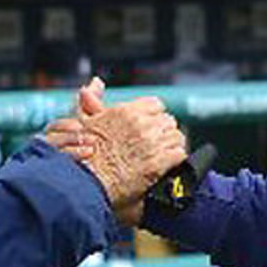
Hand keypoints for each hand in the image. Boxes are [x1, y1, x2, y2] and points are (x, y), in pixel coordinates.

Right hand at [45, 78, 185, 223]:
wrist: (90, 184)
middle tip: (155, 143)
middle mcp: (141, 124)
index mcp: (126, 112)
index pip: (156, 104)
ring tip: (161, 154)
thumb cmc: (85, 156)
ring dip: (171, 145)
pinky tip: (166, 165)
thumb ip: (92, 101)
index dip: (154, 116)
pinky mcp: (160, 162)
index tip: (149, 126)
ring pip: (177, 136)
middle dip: (163, 131)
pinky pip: (180, 153)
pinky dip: (175, 160)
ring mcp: (152, 143)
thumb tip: (96, 82)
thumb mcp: (86, 123)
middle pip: (168, 120)